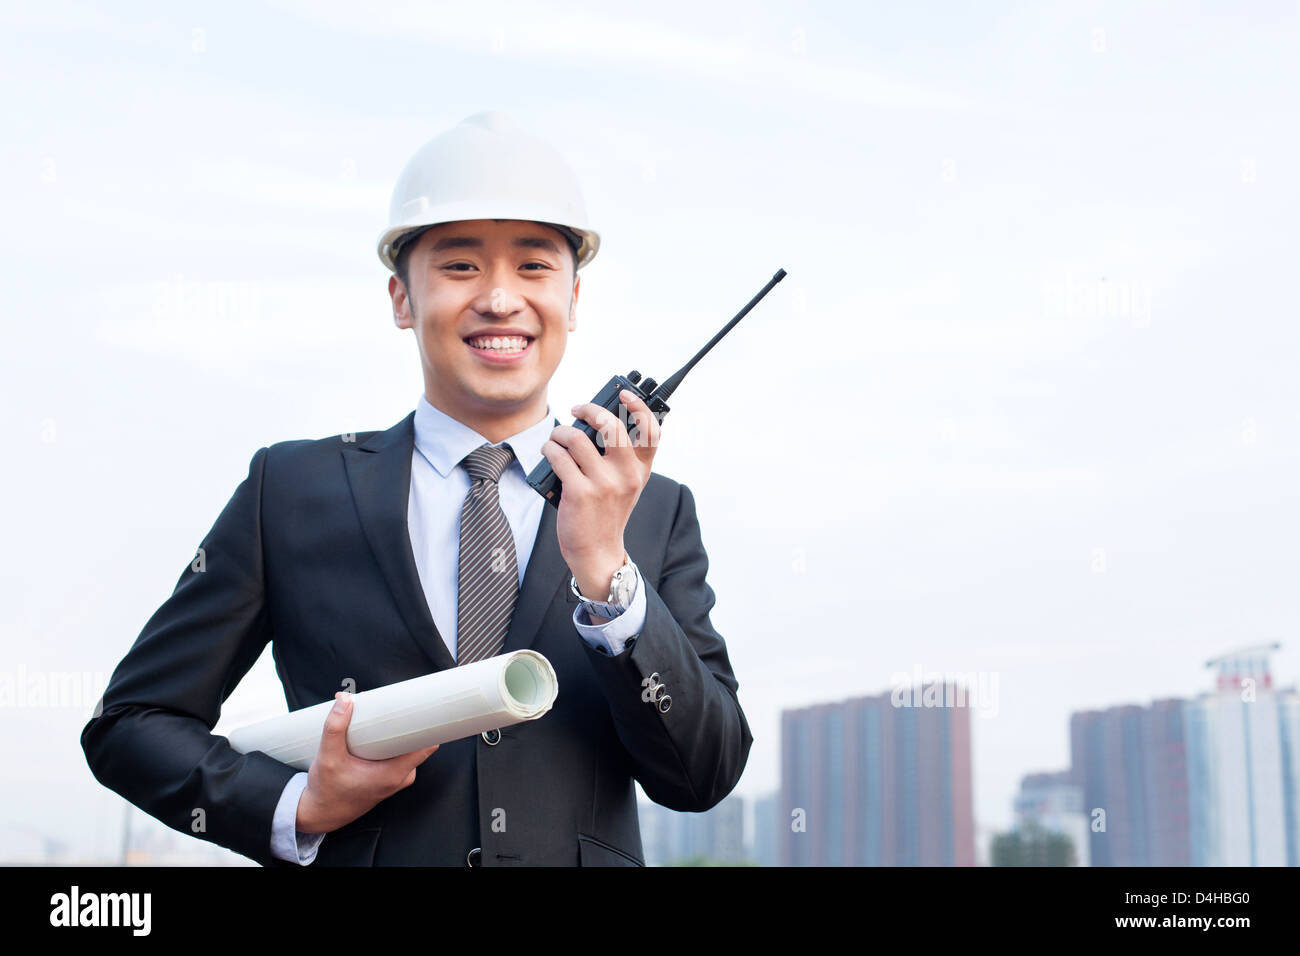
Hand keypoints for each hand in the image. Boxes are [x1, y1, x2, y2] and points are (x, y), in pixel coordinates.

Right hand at [295, 692, 439, 833]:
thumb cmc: (326, 791)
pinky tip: (377, 734)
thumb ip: (335, 727)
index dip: (428, 724)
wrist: (321, 813)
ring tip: (379, 719)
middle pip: (416, 742)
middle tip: (390, 707)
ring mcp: (397, 778)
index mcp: (393, 774)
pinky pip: (399, 754)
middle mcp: (400, 777)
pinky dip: (390, 743)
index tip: (421, 707)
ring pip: (406, 747)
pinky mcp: (390, 777)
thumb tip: (345, 699)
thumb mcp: (327, 758)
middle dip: (405, 722)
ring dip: (395, 733)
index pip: (426, 745)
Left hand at [541, 388, 661, 596]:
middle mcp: (626, 475)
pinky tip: (549, 452)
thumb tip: (596, 423)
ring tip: (557, 437)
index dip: (640, 407)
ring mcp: (603, 484)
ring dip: (560, 432)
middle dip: (590, 409)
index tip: (624, 394)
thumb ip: (621, 459)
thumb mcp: (625, 486)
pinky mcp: (580, 493)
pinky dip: (549, 449)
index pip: (651, 432)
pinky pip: (559, 457)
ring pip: (577, 438)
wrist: (597, 551)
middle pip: (612, 426)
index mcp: (640, 471)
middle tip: (579, 409)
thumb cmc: (606, 514)